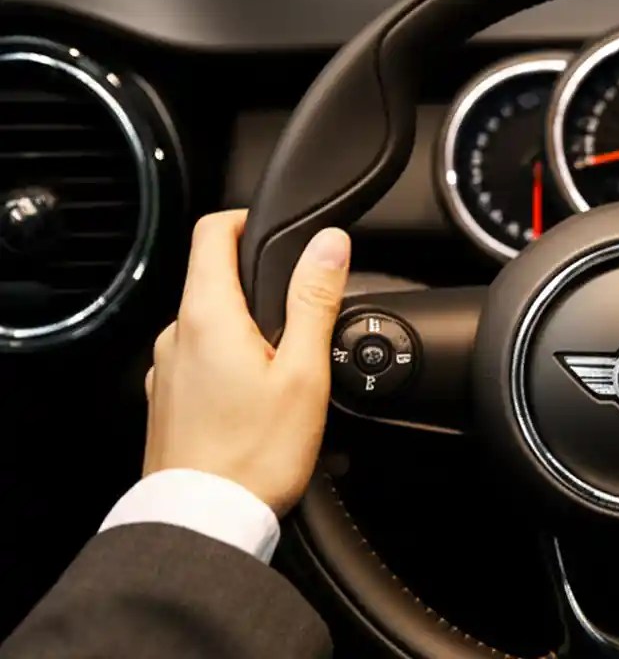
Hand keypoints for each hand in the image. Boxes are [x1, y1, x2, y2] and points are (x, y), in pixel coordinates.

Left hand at [144, 210, 350, 515]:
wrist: (204, 522)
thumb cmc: (255, 454)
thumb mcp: (303, 372)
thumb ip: (313, 300)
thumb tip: (328, 242)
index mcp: (206, 315)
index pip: (212, 231)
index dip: (248, 220)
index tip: (281, 235)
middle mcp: (175, 335)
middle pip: (217, 283)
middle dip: (264, 294)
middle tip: (306, 325)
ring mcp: (166, 370)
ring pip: (213, 330)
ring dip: (252, 340)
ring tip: (293, 381)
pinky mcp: (168, 403)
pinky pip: (205, 368)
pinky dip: (236, 374)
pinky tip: (266, 410)